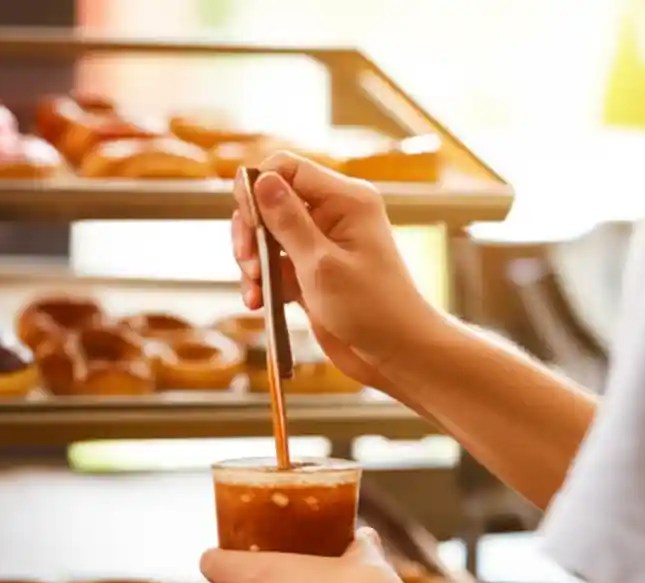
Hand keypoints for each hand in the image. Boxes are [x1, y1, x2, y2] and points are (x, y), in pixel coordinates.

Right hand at [231, 153, 441, 385]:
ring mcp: (321, 242)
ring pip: (267, 233)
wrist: (397, 353)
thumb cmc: (372, 310)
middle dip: (251, 229)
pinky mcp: (311, 269)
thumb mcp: (322, 265)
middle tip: (248, 262)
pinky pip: (275, 262)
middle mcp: (333, 214)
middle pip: (271, 199)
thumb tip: (261, 179)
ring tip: (254, 288)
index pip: (287, 168)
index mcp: (345, 199)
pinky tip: (258, 301)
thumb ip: (288, 222)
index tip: (247, 222)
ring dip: (252, 259)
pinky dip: (261, 279)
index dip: (257, 187)